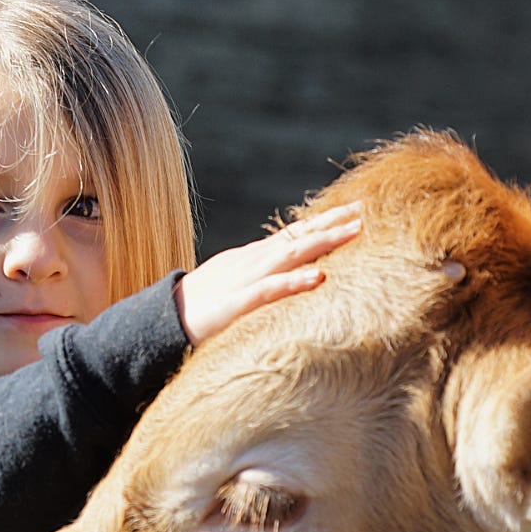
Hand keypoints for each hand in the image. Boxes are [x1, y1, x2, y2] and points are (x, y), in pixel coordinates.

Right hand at [175, 201, 362, 344]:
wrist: (160, 322)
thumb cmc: (202, 308)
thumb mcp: (238, 286)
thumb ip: (265, 278)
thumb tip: (295, 275)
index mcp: (254, 258)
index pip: (297, 232)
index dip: (328, 219)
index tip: (360, 209)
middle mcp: (252, 261)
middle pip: (300, 235)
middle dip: (335, 222)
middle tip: (369, 209)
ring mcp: (243, 280)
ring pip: (290, 255)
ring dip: (324, 242)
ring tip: (356, 232)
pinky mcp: (233, 306)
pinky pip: (268, 291)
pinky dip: (294, 282)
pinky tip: (319, 276)